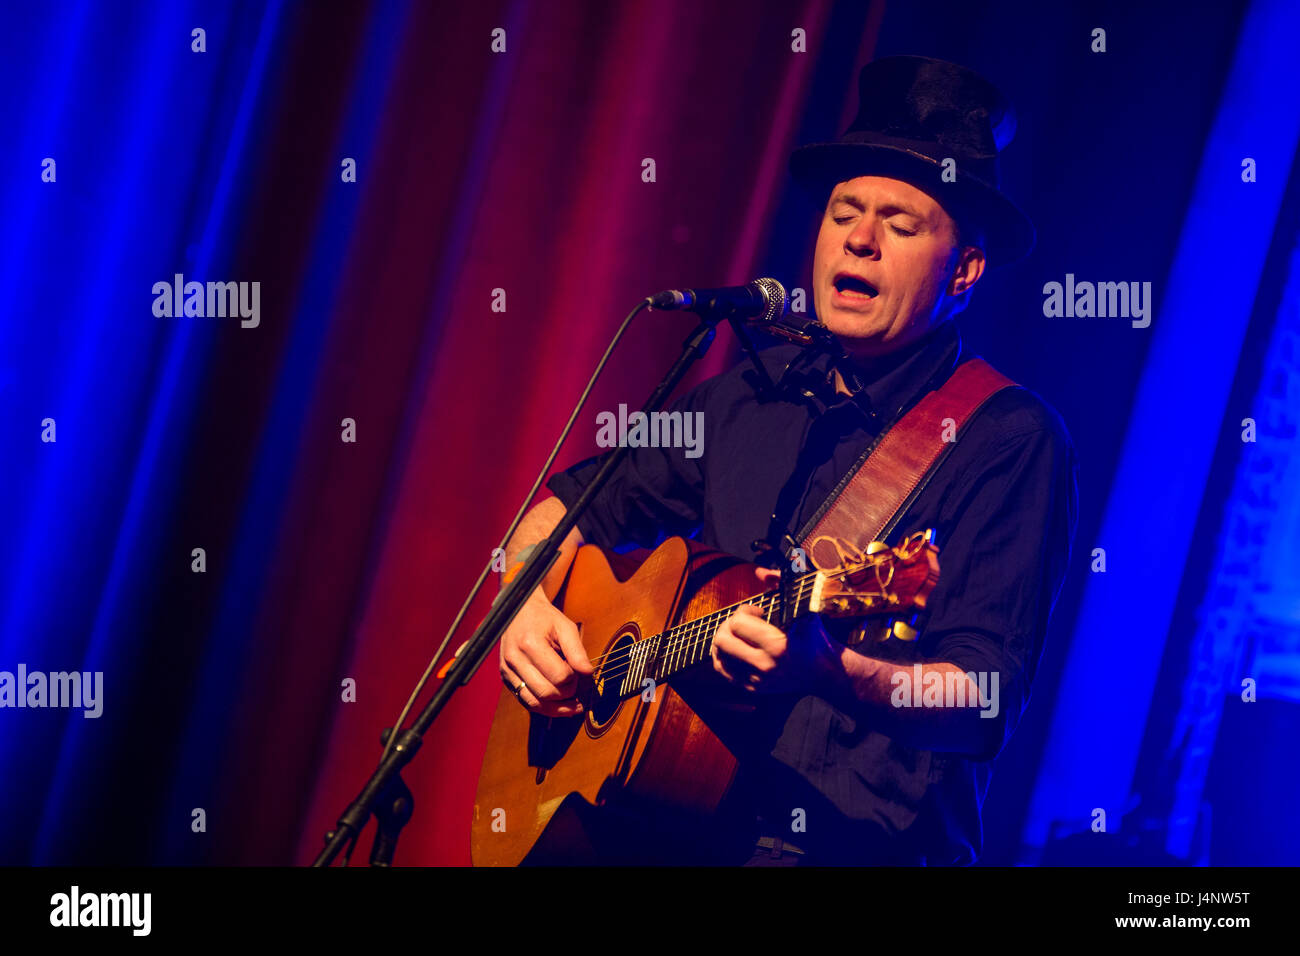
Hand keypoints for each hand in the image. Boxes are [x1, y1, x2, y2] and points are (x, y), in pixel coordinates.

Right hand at [499, 590, 592, 716]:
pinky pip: (525, 700)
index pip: (559, 676)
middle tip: (577, 686)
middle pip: (546, 692)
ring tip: (574, 706)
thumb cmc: (543, 617)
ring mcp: (507, 670)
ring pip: (534, 703)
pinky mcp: (506, 677)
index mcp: (530, 644)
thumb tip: (588, 673)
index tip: (580, 673)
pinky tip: (558, 705)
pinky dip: (543, 707)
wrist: (518, 610)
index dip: (574, 679)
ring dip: (556, 708)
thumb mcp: (565, 626)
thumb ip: (577, 651)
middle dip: (567, 694)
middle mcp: (515, 660)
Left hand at [709, 568, 840, 694]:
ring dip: (724, 638)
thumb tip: (760, 572)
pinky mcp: (752, 689)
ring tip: (737, 633)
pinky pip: (722, 669)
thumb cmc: (814, 636)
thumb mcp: (805, 607)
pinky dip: (722, 655)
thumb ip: (783, 584)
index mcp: (777, 646)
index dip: (744, 611)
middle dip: (729, 624)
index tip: (758, 611)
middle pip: (722, 640)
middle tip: (743, 621)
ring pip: (718, 655)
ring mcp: (757, 681)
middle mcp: (765, 667)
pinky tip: (733, 646)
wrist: (824, 671)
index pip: (738, 623)